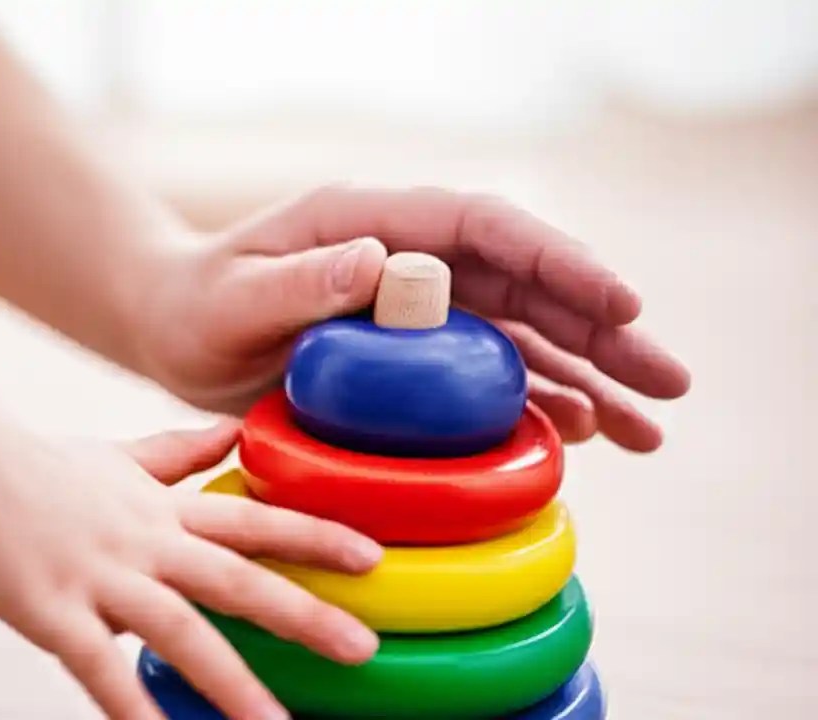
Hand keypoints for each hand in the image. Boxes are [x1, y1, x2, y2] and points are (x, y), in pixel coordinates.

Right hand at [0, 420, 383, 719]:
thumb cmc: (37, 465)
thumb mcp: (119, 456)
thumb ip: (178, 452)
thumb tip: (232, 431)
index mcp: (162, 510)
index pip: (252, 521)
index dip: (315, 536)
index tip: (372, 556)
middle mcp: (146, 542)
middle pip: (237, 579)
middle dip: (304, 615)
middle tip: (365, 648)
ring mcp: (103, 577)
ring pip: (183, 634)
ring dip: (235, 686)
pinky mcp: (55, 611)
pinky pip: (101, 672)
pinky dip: (134, 715)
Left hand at [139, 185, 691, 451]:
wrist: (177, 332)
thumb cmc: (197, 307)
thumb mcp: (236, 297)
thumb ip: (302, 282)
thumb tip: (385, 260)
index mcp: (375, 223)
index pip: (486, 229)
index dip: (559, 262)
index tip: (620, 304)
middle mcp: (411, 263)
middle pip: (528, 286)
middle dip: (604, 330)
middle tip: (672, 383)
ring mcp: (418, 312)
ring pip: (524, 338)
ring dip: (590, 378)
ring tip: (649, 428)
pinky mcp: (411, 360)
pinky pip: (490, 379)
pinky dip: (539, 404)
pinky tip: (581, 435)